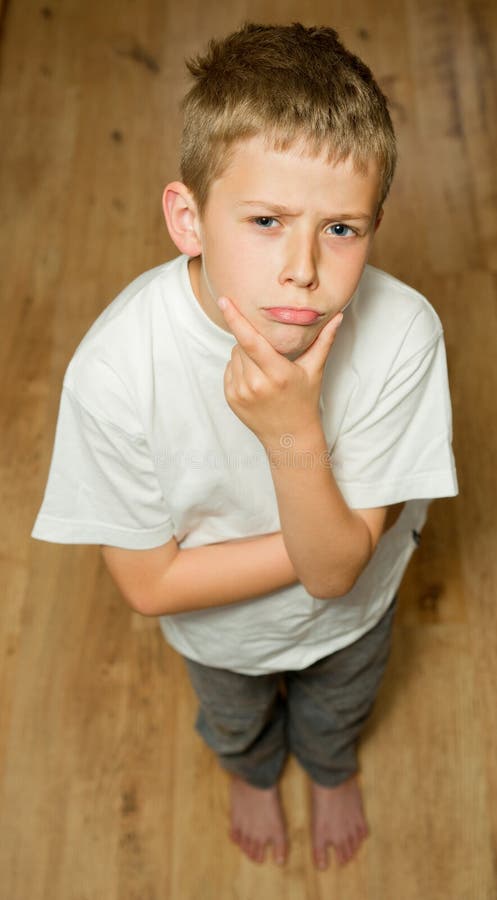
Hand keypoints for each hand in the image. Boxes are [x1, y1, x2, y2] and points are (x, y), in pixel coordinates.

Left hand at [217, 296, 342, 446]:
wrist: (289, 436)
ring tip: (264, 371)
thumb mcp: (315, 370)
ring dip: (245, 355)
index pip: (251, 341)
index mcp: (277, 374)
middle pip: (242, 345)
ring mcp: (241, 393)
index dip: (236, 319)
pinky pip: (229, 369)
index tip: (225, 301)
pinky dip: (239, 369)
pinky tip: (256, 381)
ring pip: (233, 355)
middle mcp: (256, 384)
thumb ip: (324, 341)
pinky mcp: (230, 398)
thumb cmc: (304, 400)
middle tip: (270, 355)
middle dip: (252, 342)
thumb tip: (337, 316)